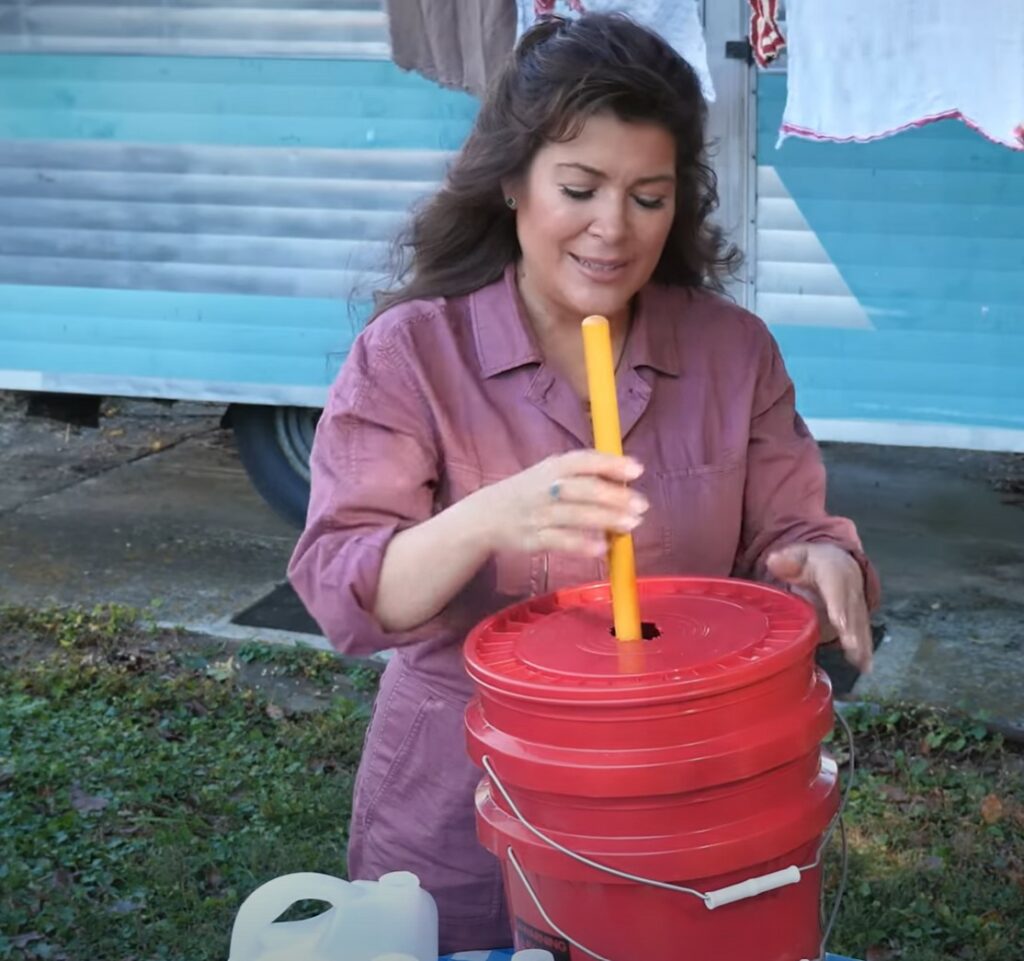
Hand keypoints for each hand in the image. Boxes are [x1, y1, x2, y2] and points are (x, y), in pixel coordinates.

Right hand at [469, 450, 647, 557]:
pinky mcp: (534, 539)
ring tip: (632, 524)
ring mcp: (539, 515)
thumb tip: (625, 478)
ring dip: (605, 519)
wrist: (485, 515)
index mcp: (553, 467)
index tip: (637, 469)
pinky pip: (560, 542)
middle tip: (642, 504)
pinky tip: (603, 548)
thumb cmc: (529, 491)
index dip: (610, 464)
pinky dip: (582, 545)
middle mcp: (546, 488)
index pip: (583, 461)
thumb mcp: (549, 473)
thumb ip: (582, 474)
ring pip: (575, 516)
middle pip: (582, 489)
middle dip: (614, 496)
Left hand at [765, 543, 872, 672]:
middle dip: (851, 629)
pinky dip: (865, 650)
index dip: (838, 606)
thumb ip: (787, 560)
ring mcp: (857, 605)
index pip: (836, 590)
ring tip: (860, 661)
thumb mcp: (798, 555)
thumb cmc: (812, 563)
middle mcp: (850, 590)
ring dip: (860, 643)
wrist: (838, 565)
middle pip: (851, 611)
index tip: (838, 621)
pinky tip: (865, 666)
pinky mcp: (858, 619)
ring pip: (859, 625)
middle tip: (851, 645)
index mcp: (834, 572)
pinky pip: (862, 634)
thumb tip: (774, 561)